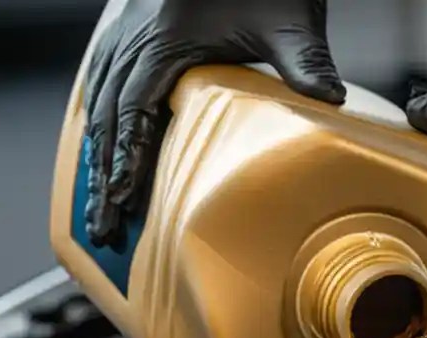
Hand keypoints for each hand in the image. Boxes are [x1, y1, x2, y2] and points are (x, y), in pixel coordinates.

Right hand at [84, 0, 343, 246]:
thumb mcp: (289, 18)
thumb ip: (303, 61)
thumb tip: (330, 99)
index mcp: (165, 39)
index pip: (135, 112)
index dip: (126, 160)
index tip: (122, 202)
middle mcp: (136, 34)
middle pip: (107, 118)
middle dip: (103, 177)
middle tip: (104, 227)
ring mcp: (127, 29)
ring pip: (97, 101)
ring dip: (96, 154)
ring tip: (98, 201)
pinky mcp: (130, 25)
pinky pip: (101, 78)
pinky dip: (97, 118)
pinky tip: (100, 145)